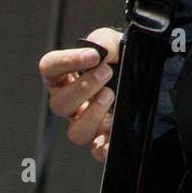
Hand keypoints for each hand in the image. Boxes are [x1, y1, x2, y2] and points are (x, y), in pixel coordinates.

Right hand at [39, 28, 121, 165]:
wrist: (142, 77)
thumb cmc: (119, 59)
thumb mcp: (113, 43)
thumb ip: (104, 41)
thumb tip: (100, 51)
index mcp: (64, 77)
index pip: (49, 68)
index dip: (67, 62)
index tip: (92, 55)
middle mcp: (71, 104)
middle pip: (58, 105)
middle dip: (83, 87)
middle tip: (106, 72)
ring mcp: (86, 123)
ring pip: (75, 132)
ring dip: (93, 114)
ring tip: (110, 94)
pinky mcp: (103, 139)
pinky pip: (97, 151)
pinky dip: (104, 146)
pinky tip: (113, 132)